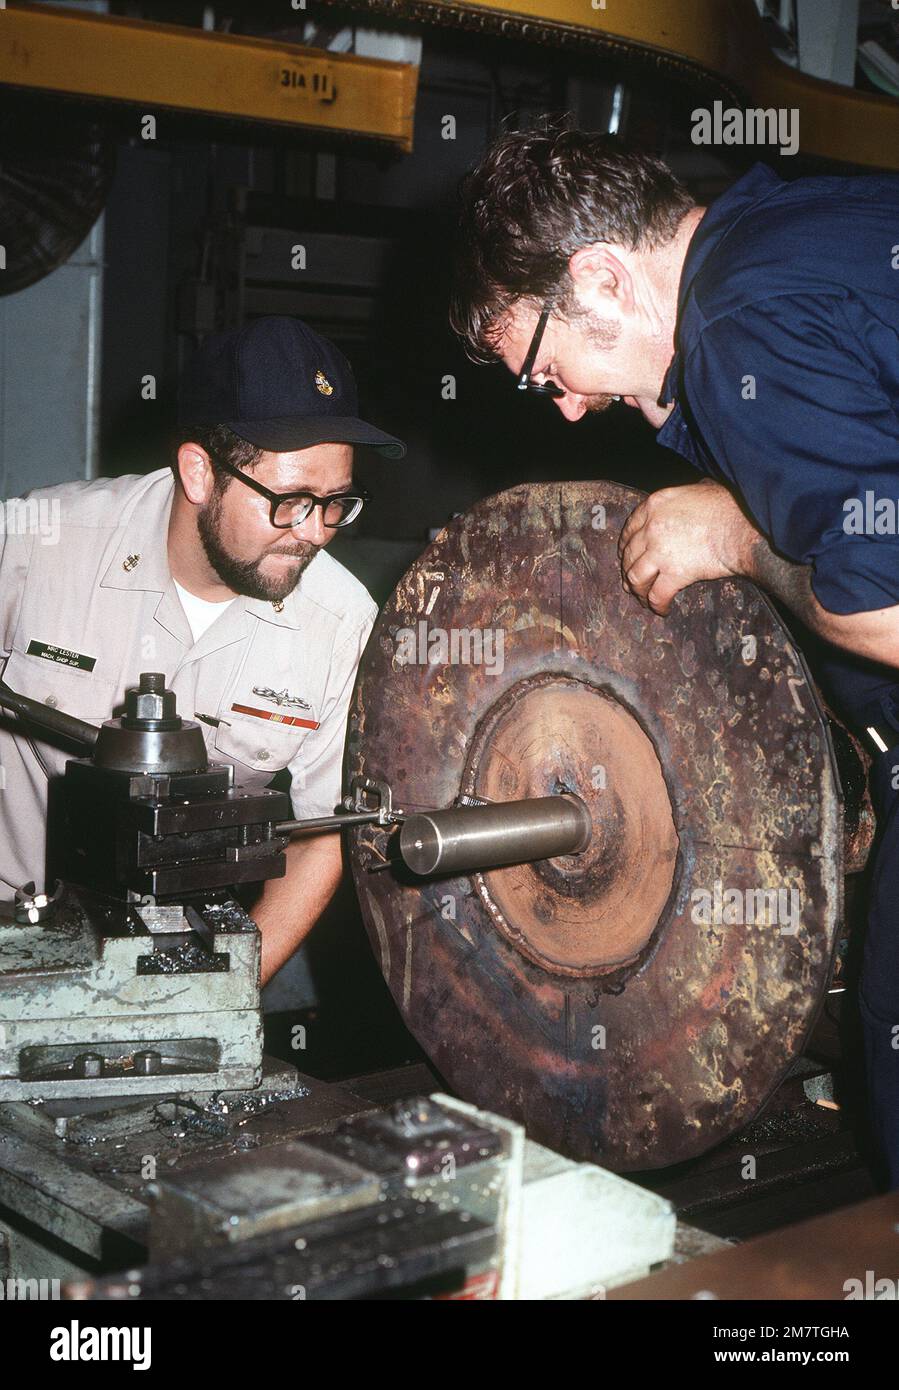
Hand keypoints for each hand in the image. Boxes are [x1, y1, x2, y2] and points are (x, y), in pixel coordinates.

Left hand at [618, 480, 757, 614]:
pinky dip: (657, 605)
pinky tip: (663, 609)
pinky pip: (657, 595)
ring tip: (644, 598)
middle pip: (629, 554)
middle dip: (628, 570)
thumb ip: (682, 500)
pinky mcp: (673, 573)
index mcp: (655, 505)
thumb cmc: (729, 507)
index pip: (630, 528)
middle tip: (632, 581)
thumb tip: (690, 500)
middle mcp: (651, 527)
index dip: (626, 546)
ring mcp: (659, 551)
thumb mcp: (699, 490)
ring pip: (635, 577)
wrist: (742, 526)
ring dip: (638, 590)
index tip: (627, 555)